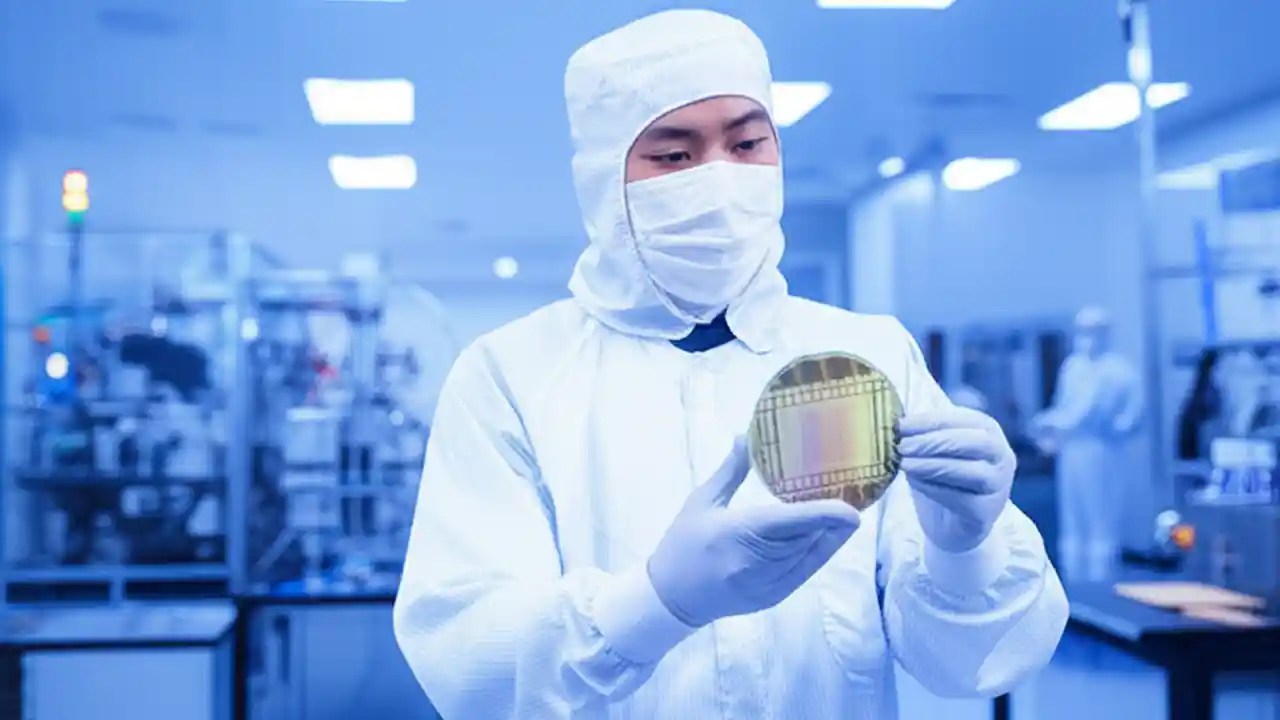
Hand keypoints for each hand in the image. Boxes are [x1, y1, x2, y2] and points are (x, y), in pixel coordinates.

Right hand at [647, 437, 861, 627]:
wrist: (671, 598)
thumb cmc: (683, 544)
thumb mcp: (702, 502)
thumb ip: (730, 471)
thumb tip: (746, 436)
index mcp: (739, 533)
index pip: (792, 523)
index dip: (826, 515)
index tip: (853, 507)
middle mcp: (757, 562)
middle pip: (807, 537)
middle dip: (830, 518)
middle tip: (849, 493)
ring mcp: (767, 584)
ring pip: (810, 555)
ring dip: (827, 534)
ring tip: (842, 511)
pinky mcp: (773, 597)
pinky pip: (805, 571)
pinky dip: (818, 552)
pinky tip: (827, 535)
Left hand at [899, 408, 1014, 552]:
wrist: (953, 522)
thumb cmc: (943, 475)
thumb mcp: (935, 448)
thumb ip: (923, 431)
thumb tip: (894, 416)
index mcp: (988, 430)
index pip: (964, 419)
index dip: (932, 421)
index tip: (901, 425)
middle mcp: (1000, 456)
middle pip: (976, 443)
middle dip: (936, 442)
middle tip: (903, 446)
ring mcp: (998, 486)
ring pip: (972, 472)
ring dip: (933, 466)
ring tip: (904, 464)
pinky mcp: (986, 512)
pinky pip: (963, 499)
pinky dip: (935, 488)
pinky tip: (914, 482)